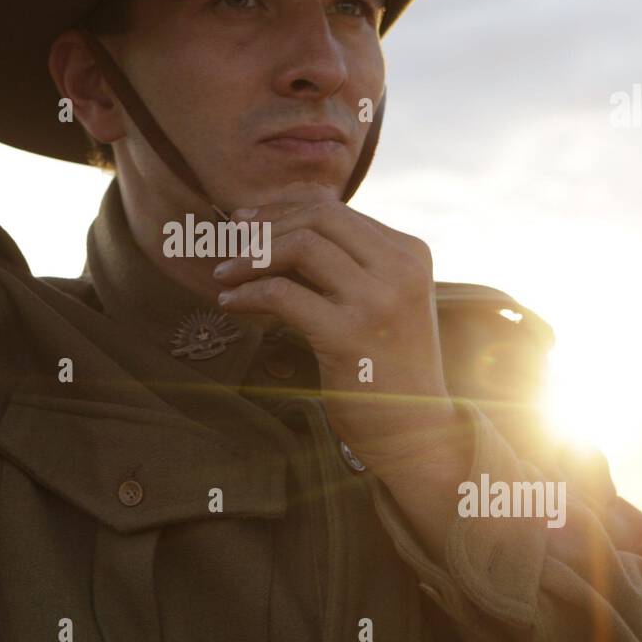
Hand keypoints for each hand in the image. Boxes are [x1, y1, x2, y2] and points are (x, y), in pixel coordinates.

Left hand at [213, 200, 465, 478]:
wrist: (418, 432)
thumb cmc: (388, 366)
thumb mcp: (383, 301)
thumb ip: (349, 265)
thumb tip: (279, 228)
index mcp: (410, 253)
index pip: (335, 210)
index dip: (281, 209)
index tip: (245, 220)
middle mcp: (400, 269)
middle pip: (317, 219)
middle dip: (264, 226)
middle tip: (228, 243)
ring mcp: (377, 301)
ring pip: (301, 247)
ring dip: (252, 257)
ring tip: (224, 275)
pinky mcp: (349, 336)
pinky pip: (284, 295)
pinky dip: (249, 294)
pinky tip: (230, 304)